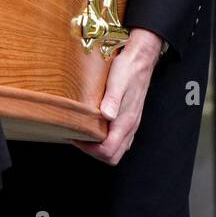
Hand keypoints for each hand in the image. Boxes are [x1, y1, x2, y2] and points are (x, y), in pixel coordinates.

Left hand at [71, 26, 161, 165]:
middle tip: (76, 137)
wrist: (140, 60)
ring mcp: (131, 124)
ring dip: (98, 147)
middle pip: (113, 156)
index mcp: (126, 121)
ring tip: (81, 132)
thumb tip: (105, 116)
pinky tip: (93, 126)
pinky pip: (118, 139)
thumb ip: (112, 100)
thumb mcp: (117, 82)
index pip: (108, 151)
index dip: (90, 149)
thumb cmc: (128, 70)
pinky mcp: (129, 119)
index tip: (75, 136)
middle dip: (93, 152)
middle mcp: (130, 127)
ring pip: (116, 149)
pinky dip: (104, 140)